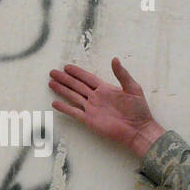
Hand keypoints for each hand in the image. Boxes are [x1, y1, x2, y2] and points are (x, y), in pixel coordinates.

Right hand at [48, 58, 164, 157]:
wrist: (138, 130)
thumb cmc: (138, 110)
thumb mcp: (133, 88)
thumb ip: (122, 74)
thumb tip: (114, 59)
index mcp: (105, 88)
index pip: (87, 78)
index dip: (77, 72)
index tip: (66, 67)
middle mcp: (96, 97)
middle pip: (77, 85)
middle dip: (65, 79)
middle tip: (53, 72)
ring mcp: (92, 108)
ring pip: (73, 96)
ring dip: (62, 90)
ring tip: (51, 83)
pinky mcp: (89, 120)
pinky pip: (74, 112)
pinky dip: (64, 108)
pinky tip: (55, 103)